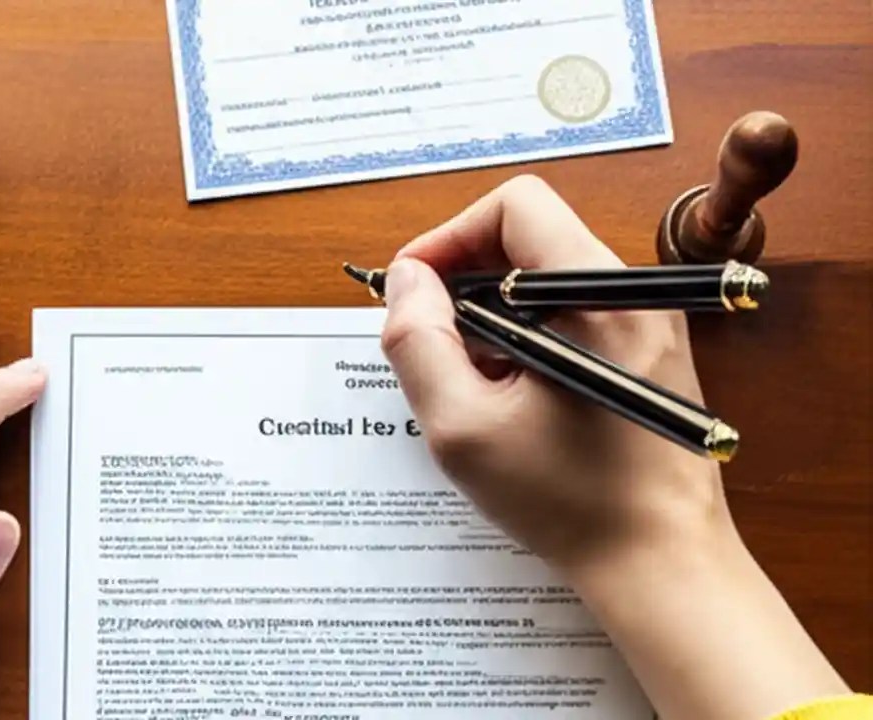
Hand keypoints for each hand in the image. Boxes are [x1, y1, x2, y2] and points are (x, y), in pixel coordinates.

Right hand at [381, 176, 846, 719]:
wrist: (662, 567)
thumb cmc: (568, 501)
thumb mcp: (463, 427)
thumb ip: (418, 341)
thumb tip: (404, 280)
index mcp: (598, 295)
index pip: (515, 206)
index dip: (450, 238)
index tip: (412, 292)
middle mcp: (632, 294)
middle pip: (528, 239)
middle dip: (464, 283)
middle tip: (430, 346)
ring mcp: (647, 323)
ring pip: (544, 282)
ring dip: (490, 320)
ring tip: (471, 387)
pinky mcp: (645, 354)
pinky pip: (568, 317)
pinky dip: (523, 343)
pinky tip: (508, 404)